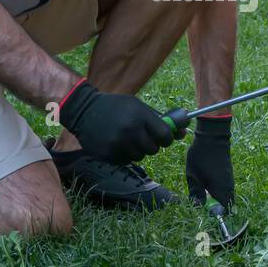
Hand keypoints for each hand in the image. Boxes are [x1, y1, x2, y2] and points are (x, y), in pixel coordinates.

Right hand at [57, 80, 174, 163]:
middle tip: (143, 137)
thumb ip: (159, 119)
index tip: (164, 137)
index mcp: (140, 115)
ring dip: (137, 150)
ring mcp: (118, 143)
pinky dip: (124, 154)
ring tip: (126, 138)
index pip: (165, 135)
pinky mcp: (108, 154)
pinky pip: (126, 160)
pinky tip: (116, 143)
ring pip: (140, 156)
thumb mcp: (137, 106)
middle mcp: (130, 130)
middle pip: (154, 149)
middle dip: (152, 144)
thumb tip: (183, 132)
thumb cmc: (115, 106)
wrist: (84, 110)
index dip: (167, 138)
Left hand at [186, 114, 233, 210]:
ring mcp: (229, 182)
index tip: (201, 213)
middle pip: (224, 207)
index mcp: (222, 191)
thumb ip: (196, 194)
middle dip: (212, 209)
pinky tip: (204, 186)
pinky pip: (223, 190)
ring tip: (200, 195)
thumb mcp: (194, 177)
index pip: (223, 212)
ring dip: (213, 200)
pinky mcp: (227, 176)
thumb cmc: (202, 157)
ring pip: (223, 198)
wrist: (213, 137)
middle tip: (198, 204)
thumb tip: (197, 208)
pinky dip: (215, 192)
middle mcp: (229, 189)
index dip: (213, 216)